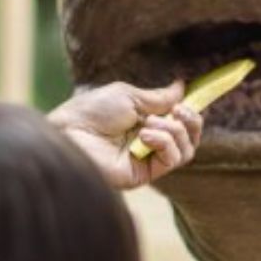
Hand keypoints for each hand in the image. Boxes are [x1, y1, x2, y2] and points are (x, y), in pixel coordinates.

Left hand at [47, 81, 204, 189]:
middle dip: (191, 121)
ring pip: (185, 150)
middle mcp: (149, 142)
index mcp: (145, 122)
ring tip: (149, 124)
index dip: (190, 111)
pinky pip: (172, 160)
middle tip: (178, 110)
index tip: (191, 97)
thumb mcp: (128, 96)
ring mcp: (147, 159)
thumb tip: (182, 87)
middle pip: (189, 137)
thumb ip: (157, 97)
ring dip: (174, 131)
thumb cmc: (90, 112)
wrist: (69, 133)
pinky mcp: (144, 174)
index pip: (180, 121)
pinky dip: (165, 143)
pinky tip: (146, 135)